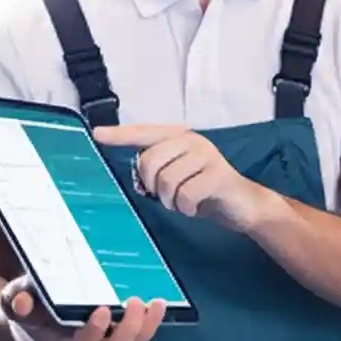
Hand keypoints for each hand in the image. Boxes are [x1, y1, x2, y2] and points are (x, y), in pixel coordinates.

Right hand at [1, 276, 164, 340]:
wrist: (41, 332)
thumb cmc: (32, 313)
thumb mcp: (17, 305)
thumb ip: (16, 303)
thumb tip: (22, 300)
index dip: (94, 329)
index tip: (103, 309)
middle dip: (129, 326)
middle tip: (134, 301)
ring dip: (147, 327)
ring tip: (156, 303)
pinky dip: (150, 325)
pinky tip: (157, 306)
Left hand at [94, 125, 276, 232]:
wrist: (243, 204)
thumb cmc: (205, 189)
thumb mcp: (178, 175)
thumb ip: (158, 167)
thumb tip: (134, 171)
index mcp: (179, 137)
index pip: (144, 132)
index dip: (120, 134)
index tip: (97, 134)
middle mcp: (192, 140)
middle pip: (150, 161)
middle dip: (153, 186)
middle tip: (167, 195)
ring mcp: (206, 155)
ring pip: (167, 181)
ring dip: (171, 200)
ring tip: (184, 201)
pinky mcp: (218, 175)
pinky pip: (186, 194)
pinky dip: (186, 207)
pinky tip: (195, 206)